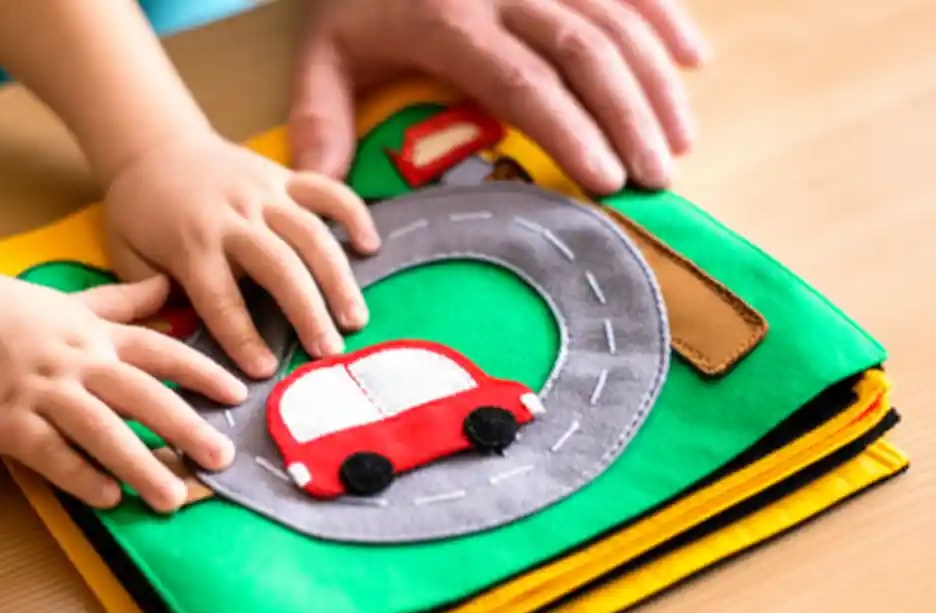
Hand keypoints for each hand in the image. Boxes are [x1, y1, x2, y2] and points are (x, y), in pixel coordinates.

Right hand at [0, 270, 246, 511]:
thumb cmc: (5, 310)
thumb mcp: (69, 299)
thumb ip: (122, 302)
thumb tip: (166, 285)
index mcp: (96, 333)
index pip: (161, 351)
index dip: (202, 372)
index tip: (238, 394)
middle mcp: (78, 362)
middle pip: (143, 395)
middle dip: (186, 426)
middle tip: (223, 457)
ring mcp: (43, 392)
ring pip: (103, 431)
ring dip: (141, 464)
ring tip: (174, 497)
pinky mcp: (7, 421)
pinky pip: (50, 453)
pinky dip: (80, 475)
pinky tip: (110, 498)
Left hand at [103, 132, 379, 378]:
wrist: (152, 144)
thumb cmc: (139, 213)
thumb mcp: (127, 255)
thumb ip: (149, 294)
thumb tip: (181, 333)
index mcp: (191, 243)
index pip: (220, 299)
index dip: (243, 337)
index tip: (265, 370)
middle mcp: (233, 216)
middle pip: (278, 267)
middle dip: (307, 311)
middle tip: (328, 352)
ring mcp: (263, 192)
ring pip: (310, 234)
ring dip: (337, 277)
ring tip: (355, 319)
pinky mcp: (284, 176)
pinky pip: (326, 190)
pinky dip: (353, 214)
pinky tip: (370, 247)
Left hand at [291, 0, 708, 192]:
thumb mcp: (325, 52)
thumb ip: (322, 118)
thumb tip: (321, 192)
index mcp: (448, 22)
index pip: (520, 82)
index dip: (570, 130)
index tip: (606, 181)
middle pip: (584, 53)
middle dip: (628, 118)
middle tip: (658, 179)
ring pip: (614, 19)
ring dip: (653, 80)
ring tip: (678, 143)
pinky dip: (664, 17)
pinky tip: (692, 61)